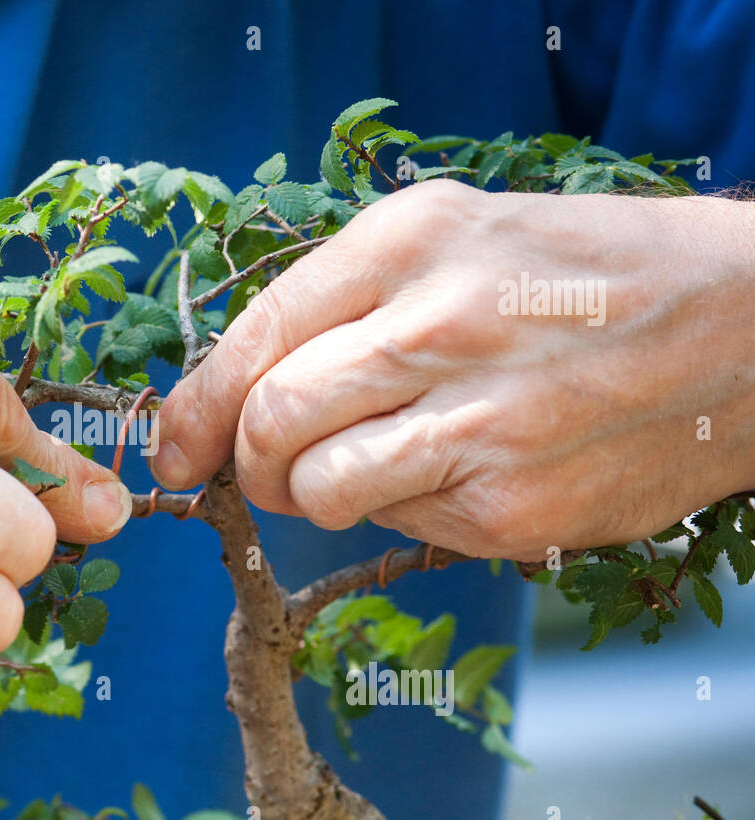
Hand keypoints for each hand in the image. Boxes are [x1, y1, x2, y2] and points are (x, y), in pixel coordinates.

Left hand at [152, 180, 754, 559]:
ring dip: (311, 493)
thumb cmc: (579, 276)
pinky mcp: (511, 511)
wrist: (744, 327)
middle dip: (246, 461)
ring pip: (316, 490)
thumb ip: (341, 302)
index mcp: (409, 242)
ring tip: (361, 467)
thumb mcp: (454, 237)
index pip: (254, 339)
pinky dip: (398, 510)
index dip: (194, 408)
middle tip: (264, 466)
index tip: (176, 448)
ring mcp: (478, 427)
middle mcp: (437, 328)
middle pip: (270, 423)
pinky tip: (454, 471)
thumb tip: (233, 391)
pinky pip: (397, 526)